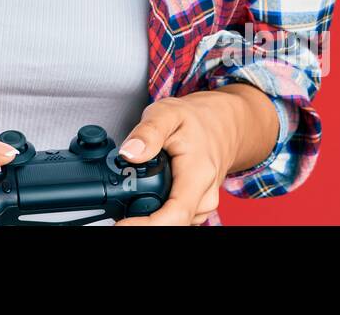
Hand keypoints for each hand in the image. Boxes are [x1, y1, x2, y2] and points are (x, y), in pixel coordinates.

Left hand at [112, 92, 245, 225]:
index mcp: (198, 174)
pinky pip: (174, 217)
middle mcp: (204, 196)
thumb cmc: (195, 120)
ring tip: (135, 187)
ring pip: (171, 220)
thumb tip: (129, 153)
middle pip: (170, 221)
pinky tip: (148, 191)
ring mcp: (202, 205)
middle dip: (140, 217)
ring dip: (148, 212)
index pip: (175, 214)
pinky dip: (157, 209)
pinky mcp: (196, 208)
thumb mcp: (167, 113)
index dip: (146, 225)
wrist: (220, 125)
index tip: (122, 224)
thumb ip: (148, 132)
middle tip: (119, 196)